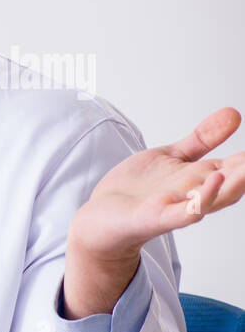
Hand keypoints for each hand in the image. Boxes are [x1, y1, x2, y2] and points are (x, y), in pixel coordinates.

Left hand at [62, 107, 244, 317]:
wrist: (100, 217)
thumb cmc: (136, 189)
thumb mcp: (171, 156)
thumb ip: (202, 139)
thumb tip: (234, 113)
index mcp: (200, 177)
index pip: (237, 166)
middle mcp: (194, 192)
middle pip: (232, 183)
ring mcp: (176, 206)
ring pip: (213, 199)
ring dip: (233, 185)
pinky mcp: (156, 218)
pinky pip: (184, 213)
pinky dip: (201, 200)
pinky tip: (213, 182)